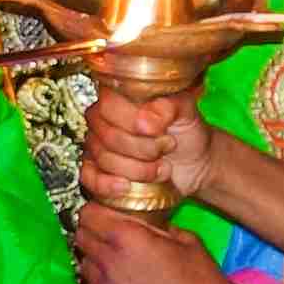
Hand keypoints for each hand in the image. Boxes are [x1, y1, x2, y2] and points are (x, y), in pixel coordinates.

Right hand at [76, 80, 204, 213]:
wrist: (195, 162)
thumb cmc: (187, 132)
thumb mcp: (186, 111)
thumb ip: (170, 106)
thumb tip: (147, 120)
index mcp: (120, 96)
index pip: (109, 105)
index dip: (132, 121)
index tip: (158, 131)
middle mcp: (103, 119)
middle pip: (107, 136)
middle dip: (143, 149)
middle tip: (166, 148)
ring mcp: (97, 144)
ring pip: (103, 158)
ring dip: (138, 169)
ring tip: (161, 167)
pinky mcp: (98, 170)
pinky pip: (88, 177)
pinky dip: (107, 184)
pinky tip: (127, 186)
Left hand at [76, 209, 283, 283]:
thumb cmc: (203, 279)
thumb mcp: (182, 238)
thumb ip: (152, 226)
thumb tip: (137, 220)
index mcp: (128, 238)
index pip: (89, 214)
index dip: (97, 213)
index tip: (105, 216)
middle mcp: (111, 264)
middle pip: (82, 239)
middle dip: (94, 235)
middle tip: (111, 240)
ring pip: (85, 267)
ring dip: (97, 263)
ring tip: (120, 268)